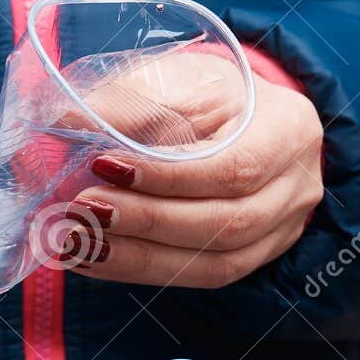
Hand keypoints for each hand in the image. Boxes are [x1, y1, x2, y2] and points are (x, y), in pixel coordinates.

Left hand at [59, 60, 323, 288]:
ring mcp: (280, 232)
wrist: (236, 118)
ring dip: (137, 258)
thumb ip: (127, 104)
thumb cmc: (206, 94)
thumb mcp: (175, 81)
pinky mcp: (251, 259)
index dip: (169, 177)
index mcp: (288, 130)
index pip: (234, 167)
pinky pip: (198, 278)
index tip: (104, 166)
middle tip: (83, 209)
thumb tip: (63, 120)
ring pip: (213, 264)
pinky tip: (92, 259)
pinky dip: (140, 270)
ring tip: (77, 241)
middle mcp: (296, 188)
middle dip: (148, 222)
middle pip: (226, 224)